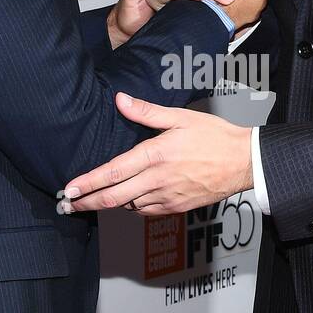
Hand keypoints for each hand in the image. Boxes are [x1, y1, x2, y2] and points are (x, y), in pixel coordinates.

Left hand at [63, 93, 252, 214]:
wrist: (245, 162)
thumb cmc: (215, 137)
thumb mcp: (180, 117)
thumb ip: (147, 112)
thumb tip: (120, 100)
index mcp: (156, 155)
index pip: (113, 173)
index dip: (88, 183)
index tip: (69, 190)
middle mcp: (158, 180)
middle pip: (114, 198)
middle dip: (87, 203)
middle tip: (67, 206)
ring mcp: (168, 197)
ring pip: (128, 206)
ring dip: (108, 205)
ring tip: (91, 202)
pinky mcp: (177, 208)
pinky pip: (146, 212)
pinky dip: (131, 208)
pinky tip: (125, 202)